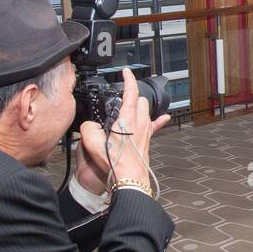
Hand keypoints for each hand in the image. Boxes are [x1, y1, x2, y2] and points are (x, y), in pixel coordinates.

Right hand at [76, 68, 171, 191]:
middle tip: (121, 99)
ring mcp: (146, 131)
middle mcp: (140, 123)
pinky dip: (158, 119)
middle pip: (140, 100)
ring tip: (131, 107)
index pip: (131, 92)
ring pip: (146, 111)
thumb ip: (88, 128)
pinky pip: (156, 125)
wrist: (129, 179)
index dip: (128, 79)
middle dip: (131, 96)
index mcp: (127, 119)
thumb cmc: (115, 164)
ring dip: (139, 107)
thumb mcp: (92, 144)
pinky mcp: (148, 140)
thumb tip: (90, 125)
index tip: (126, 72)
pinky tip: (164, 117)